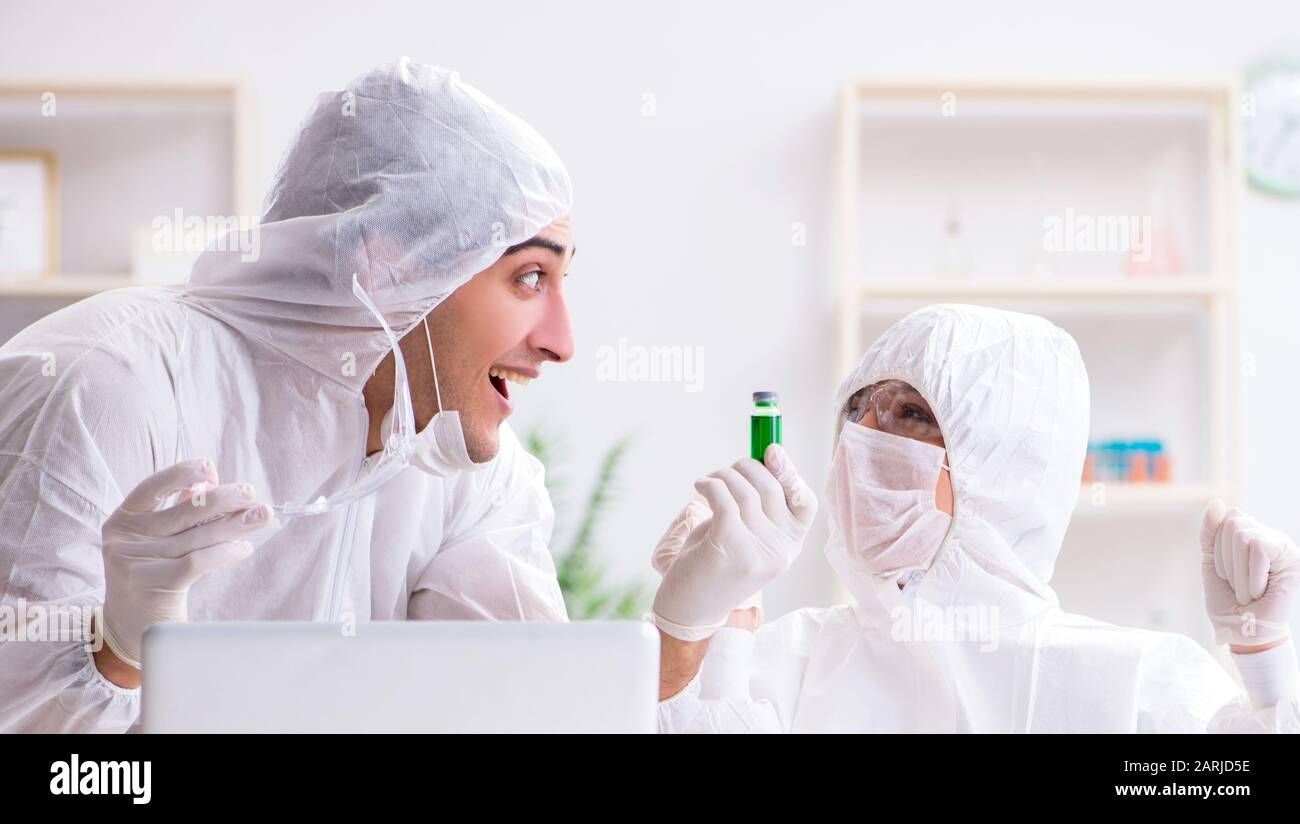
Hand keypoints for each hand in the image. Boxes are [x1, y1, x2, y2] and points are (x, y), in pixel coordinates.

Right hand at [100, 458, 270, 668]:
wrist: (132, 626)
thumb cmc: (153, 573)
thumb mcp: (157, 540)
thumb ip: (177, 512)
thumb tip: (209, 485)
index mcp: (122, 520)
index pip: (150, 488)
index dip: (181, 474)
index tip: (210, 467)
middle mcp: (124, 539)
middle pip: (183, 512)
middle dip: (222, 499)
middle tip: (250, 493)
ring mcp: (135, 563)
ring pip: (196, 537)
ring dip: (235, 525)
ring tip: (261, 516)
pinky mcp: (153, 586)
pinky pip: (198, 562)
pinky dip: (225, 552)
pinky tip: (243, 548)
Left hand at [651, 444, 815, 640]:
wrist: (689, 609)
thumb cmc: (716, 563)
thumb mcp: (746, 533)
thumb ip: (759, 503)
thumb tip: (767, 453)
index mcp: (791, 545)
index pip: (805, 501)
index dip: (790, 472)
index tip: (771, 450)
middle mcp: (781, 550)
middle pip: (772, 487)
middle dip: (744, 468)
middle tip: (723, 473)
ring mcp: (759, 551)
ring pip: (745, 491)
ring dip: (722, 476)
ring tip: (707, 482)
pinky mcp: (730, 548)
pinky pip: (724, 498)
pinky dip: (710, 484)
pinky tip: (700, 486)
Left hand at [1199, 499, 1299, 649]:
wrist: (1245, 632)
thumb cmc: (1229, 602)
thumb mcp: (1211, 563)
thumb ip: (1211, 533)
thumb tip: (1217, 502)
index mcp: (1248, 535)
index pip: (1226, 518)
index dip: (1218, 548)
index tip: (1225, 575)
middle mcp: (1268, 535)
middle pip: (1232, 524)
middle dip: (1226, 561)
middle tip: (1238, 585)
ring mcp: (1282, 545)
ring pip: (1243, 535)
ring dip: (1238, 572)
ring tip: (1249, 591)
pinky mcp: (1292, 558)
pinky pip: (1258, 548)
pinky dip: (1251, 575)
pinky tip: (1259, 592)